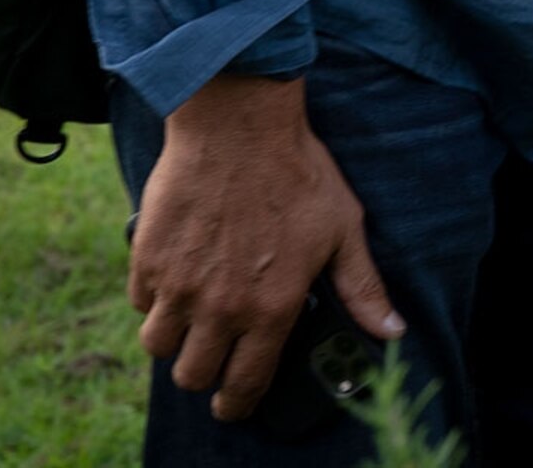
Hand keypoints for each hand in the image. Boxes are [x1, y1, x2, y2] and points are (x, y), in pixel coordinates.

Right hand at [130, 74, 403, 421]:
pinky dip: (156, 300)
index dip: (237, 404)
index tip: (233, 405)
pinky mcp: (147, 260)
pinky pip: (141, 304)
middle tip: (215, 353)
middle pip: (192, 375)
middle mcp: (221, 306)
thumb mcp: (344, 229)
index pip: (244, 384)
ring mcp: (179, 285)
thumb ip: (362, 287)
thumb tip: (391, 329)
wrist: (239, 127)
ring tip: (195, 318)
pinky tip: (179, 277)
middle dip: (204, 372)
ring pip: (158, 348)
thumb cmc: (298, 174)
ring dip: (175, 340)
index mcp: (271, 306)